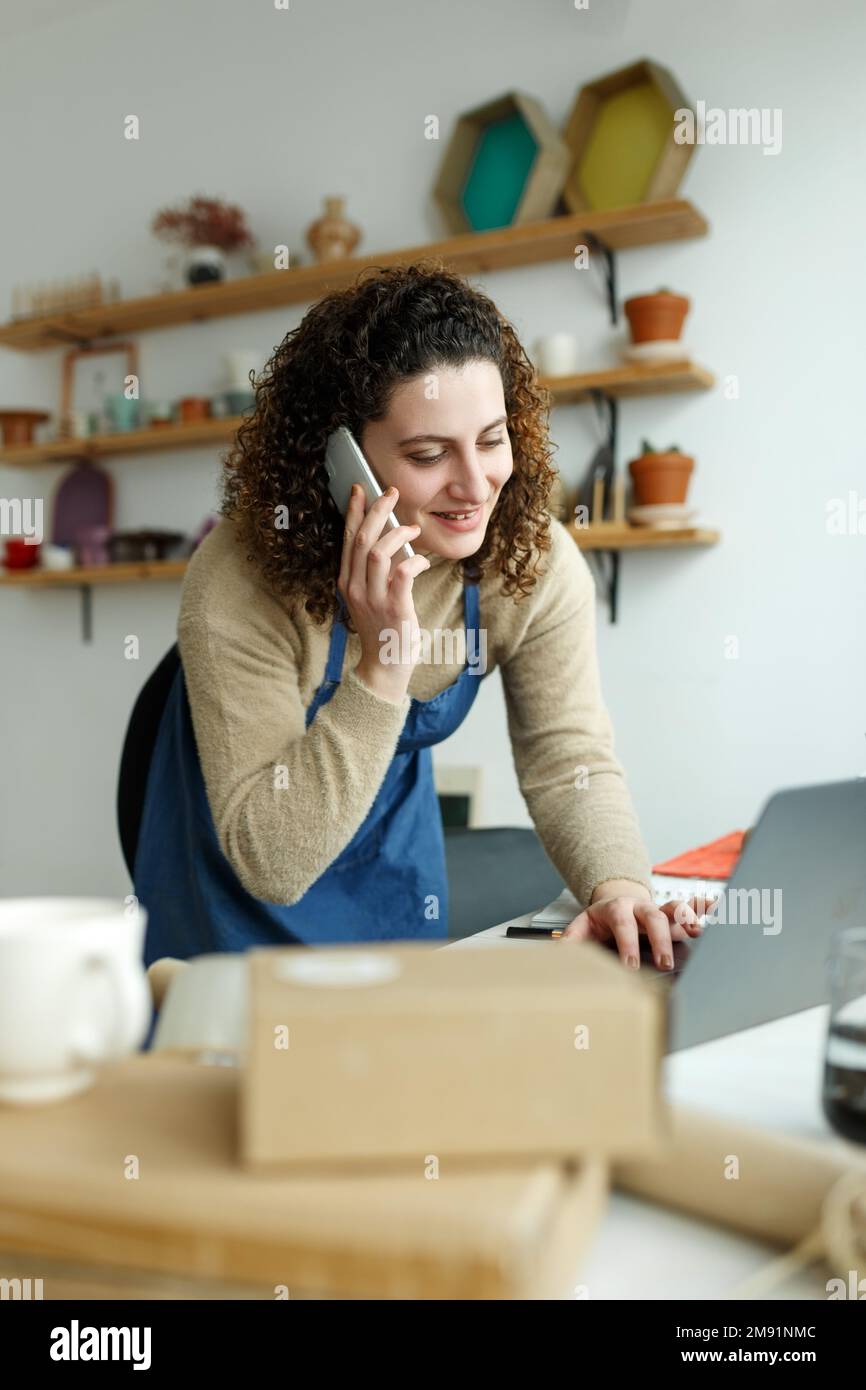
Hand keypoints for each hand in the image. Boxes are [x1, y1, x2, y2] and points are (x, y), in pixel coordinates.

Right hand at [338, 483, 429, 700]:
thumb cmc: (382, 628)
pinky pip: (402, 574)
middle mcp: (355, 587)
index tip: (361, 489)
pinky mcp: (394, 609)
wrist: (384, 665)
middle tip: (391, 493)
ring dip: (398, 534)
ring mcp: (373, 598)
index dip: (355, 512)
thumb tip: (391, 538)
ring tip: (413, 529)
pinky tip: (422, 562)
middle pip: (362, 539)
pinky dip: (414, 561)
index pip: (348, 539)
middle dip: (377, 510)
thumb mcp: (370, 596)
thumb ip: (375, 571)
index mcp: (347, 581)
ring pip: (378, 552)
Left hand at [559, 889, 717, 969]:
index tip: (631, 965)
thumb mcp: (582, 927)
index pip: (623, 925)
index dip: (628, 945)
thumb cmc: (601, 921)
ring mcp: (659, 909)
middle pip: (654, 917)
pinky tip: (721, 908)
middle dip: (661, 939)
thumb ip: (573, 939)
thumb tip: (563, 953)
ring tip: (699, 932)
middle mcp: (641, 907)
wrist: (615, 903)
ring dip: (688, 917)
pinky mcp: (673, 914)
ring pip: (675, 907)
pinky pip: (693, 905)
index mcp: (618, 909)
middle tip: (665, 962)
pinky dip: (707, 906)